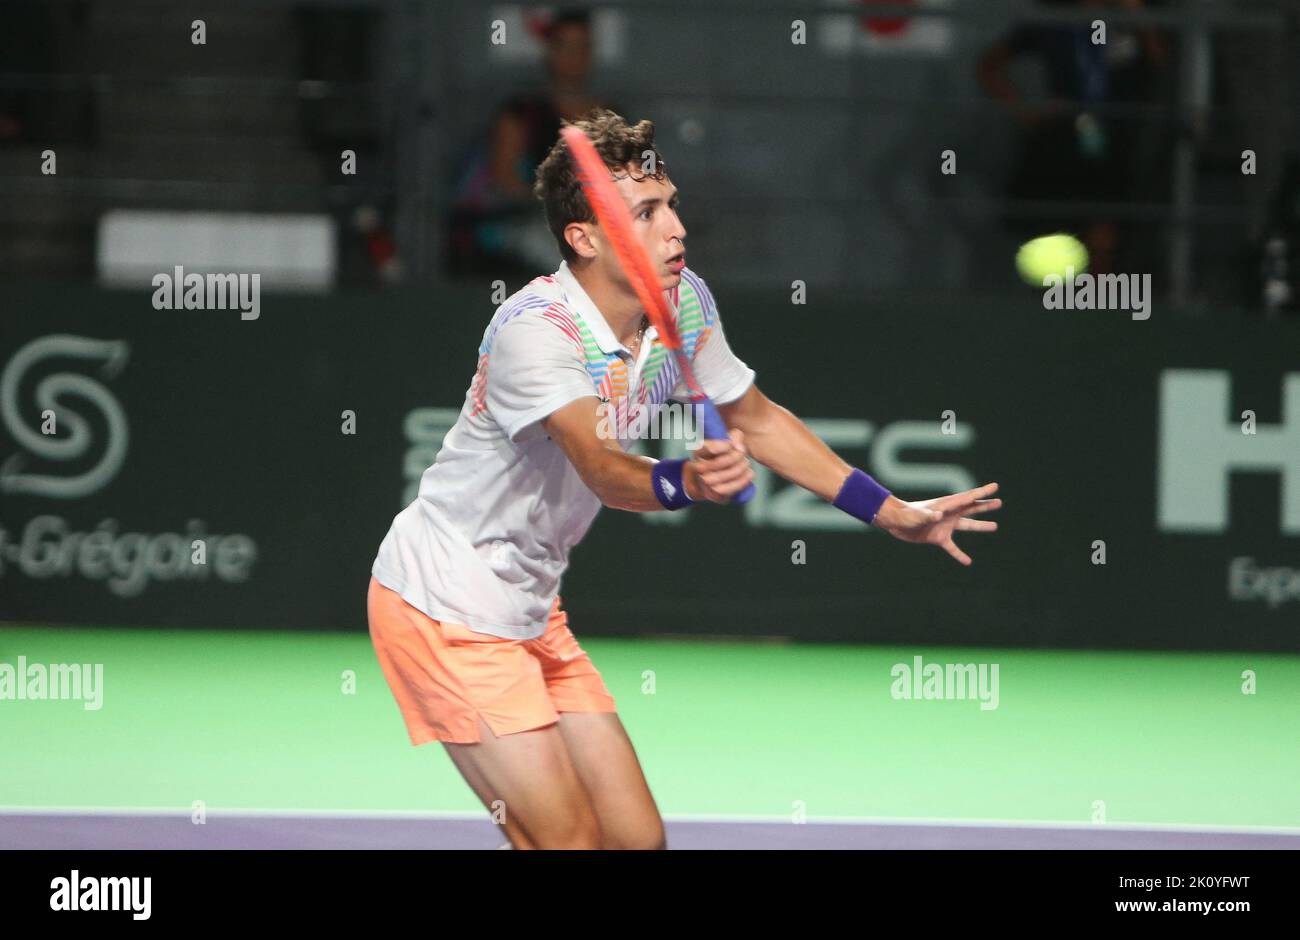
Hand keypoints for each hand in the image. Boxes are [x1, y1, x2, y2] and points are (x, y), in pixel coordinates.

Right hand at [683, 429, 753, 503]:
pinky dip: (744, 479)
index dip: (724, 446)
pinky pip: (732, 487)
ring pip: (728, 475)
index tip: (730, 444)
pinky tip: (749, 472)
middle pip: (720, 462)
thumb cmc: (717, 457)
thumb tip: (738, 445)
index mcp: (698, 452)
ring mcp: (706, 483)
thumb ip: (733, 436)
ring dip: (741, 467)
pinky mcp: (716, 495)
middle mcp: (699, 468)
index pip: (709, 448)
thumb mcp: (722, 443)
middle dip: (736, 456)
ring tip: (746, 463)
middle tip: (742, 452)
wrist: (703, 481)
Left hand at [872, 482, 1001, 566]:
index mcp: (946, 505)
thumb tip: (938, 515)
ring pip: (967, 525)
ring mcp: (945, 526)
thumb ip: (927, 515)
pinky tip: (968, 562)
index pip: (968, 498)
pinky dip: (960, 554)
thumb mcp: (917, 515)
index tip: (995, 487)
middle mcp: (949, 514)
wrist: (894, 523)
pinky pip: (953, 547)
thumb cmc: (905, 515)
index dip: (982, 492)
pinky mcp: (938, 538)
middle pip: (971, 509)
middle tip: (999, 502)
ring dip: (980, 526)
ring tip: (995, 526)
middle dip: (985, 505)